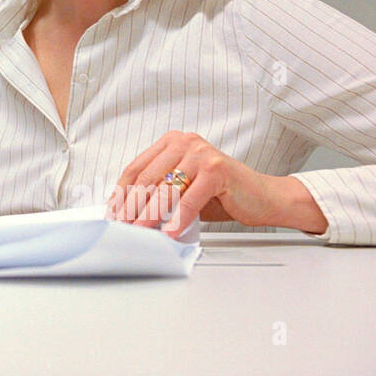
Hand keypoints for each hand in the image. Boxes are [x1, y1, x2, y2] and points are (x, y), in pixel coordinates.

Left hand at [108, 131, 326, 237]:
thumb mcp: (183, 189)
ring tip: (141, 232)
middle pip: (147, 178)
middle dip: (132, 206)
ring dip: (150, 215)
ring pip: (165, 189)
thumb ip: (159, 192)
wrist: (263, 197)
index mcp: (171, 141)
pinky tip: (170, 234)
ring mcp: (201, 153)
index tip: (113, 212)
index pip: (136, 167)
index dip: (122, 192)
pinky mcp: (217, 169)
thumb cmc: (221, 194)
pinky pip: (189, 199)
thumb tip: (128, 212)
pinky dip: (177, 219)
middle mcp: (185, 142)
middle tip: (123, 226)